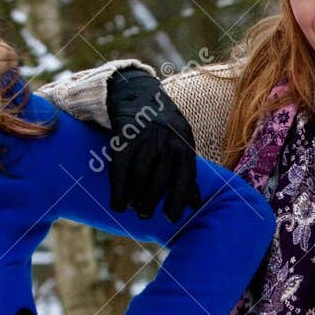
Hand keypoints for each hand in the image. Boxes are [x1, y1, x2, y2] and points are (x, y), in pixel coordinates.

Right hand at [104, 66, 201, 221]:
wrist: (139, 96)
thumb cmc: (165, 129)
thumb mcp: (182, 145)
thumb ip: (187, 173)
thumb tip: (196, 204)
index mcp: (184, 144)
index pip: (184, 176)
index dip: (178, 199)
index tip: (171, 218)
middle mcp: (166, 141)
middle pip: (159, 179)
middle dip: (151, 202)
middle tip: (145, 215)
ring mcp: (144, 139)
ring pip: (140, 176)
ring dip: (135, 197)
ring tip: (133, 209)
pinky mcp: (123, 138)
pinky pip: (120, 168)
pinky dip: (118, 189)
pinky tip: (117, 203)